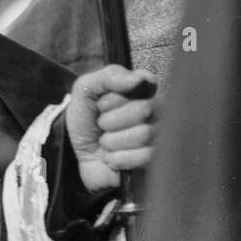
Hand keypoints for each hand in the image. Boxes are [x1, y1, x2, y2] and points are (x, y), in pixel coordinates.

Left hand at [65, 64, 156, 193]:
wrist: (79, 156)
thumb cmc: (86, 120)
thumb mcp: (85, 91)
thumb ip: (108, 77)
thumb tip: (140, 79)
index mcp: (142, 92)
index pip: (140, 84)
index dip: (112, 98)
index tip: (100, 105)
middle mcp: (158, 113)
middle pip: (145, 109)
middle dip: (111, 120)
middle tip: (102, 125)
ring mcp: (161, 138)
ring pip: (145, 134)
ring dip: (112, 141)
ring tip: (106, 142)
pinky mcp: (158, 162)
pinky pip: (146, 156)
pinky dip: (119, 158)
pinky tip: (112, 158)